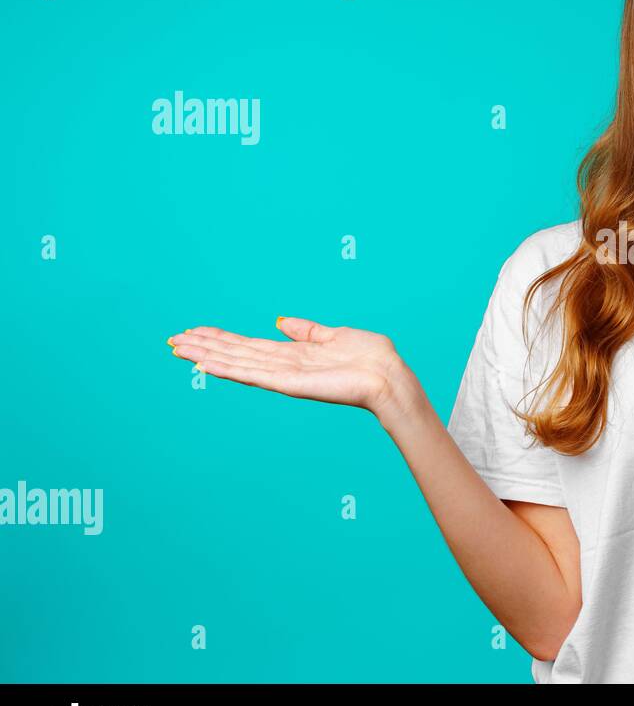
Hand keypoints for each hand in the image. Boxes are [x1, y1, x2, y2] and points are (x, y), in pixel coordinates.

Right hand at [166, 316, 415, 419]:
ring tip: (178, 349)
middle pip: (235, 353)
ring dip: (207, 356)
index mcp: (294, 354)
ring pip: (237, 363)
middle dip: (204, 346)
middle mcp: (284, 366)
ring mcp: (284, 376)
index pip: (248, 345)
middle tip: (172, 340)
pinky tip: (205, 365)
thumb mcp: (334, 335)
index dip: (221, 338)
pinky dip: (228, 370)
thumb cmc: (371, 358)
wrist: (389, 376)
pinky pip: (253, 375)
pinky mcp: (290, 384)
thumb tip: (280, 320)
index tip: (195, 331)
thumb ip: (306, 330)